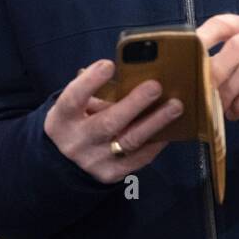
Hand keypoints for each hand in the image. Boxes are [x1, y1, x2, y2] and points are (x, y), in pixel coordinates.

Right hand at [44, 59, 179, 182]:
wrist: (64, 165)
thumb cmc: (75, 122)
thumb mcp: (73, 107)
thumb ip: (93, 91)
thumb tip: (128, 71)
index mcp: (62, 119)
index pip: (74, 98)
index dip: (91, 82)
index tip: (109, 65)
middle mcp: (77, 141)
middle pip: (108, 123)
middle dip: (134, 103)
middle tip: (156, 86)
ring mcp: (95, 161)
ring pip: (129, 141)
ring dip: (155, 122)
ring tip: (175, 106)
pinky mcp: (111, 174)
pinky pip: (139, 159)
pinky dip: (155, 143)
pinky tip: (170, 129)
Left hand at [197, 13, 238, 123]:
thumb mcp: (236, 57)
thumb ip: (216, 58)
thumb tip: (186, 74)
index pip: (222, 24)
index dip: (204, 36)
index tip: (187, 50)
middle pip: (237, 46)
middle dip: (216, 69)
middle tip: (202, 88)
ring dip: (227, 92)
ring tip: (217, 106)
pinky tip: (234, 112)